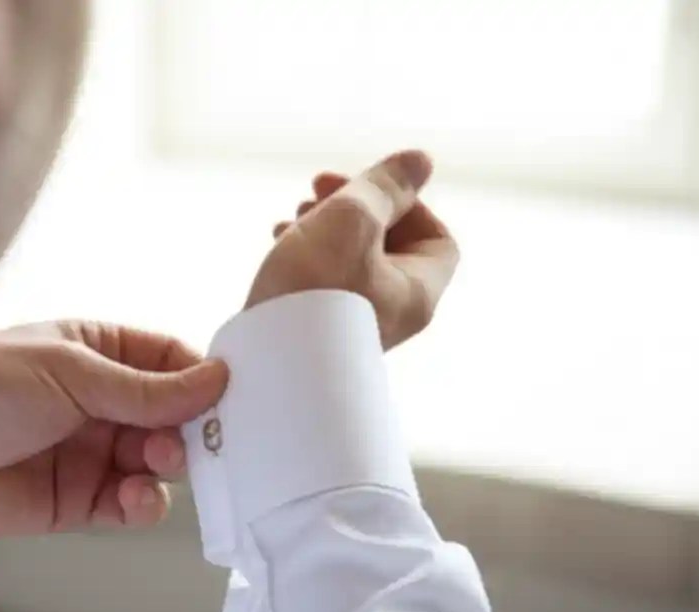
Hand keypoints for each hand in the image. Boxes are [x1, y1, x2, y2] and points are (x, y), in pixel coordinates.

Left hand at [0, 323, 227, 541]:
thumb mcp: (68, 371)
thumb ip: (144, 388)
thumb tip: (217, 379)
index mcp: (91, 347)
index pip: (166, 357)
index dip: (199, 376)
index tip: (229, 395)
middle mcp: (94, 399)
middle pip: (169, 414)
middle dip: (188, 427)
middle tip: (196, 439)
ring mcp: (84, 450)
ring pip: (154, 463)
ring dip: (168, 466)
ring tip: (156, 463)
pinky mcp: (70, 501)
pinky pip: (126, 504)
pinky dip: (141, 504)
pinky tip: (134, 499)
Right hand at [248, 150, 458, 349]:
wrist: (263, 363)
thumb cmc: (313, 289)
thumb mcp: (352, 220)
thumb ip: (386, 187)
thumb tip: (420, 161)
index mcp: (417, 291)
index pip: (435, 237)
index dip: (406, 203)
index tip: (364, 188)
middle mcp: (394, 313)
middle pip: (390, 245)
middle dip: (356, 208)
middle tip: (317, 189)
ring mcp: (355, 325)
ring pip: (351, 260)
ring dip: (325, 226)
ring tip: (294, 213)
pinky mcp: (319, 331)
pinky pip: (323, 281)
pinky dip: (306, 253)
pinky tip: (279, 240)